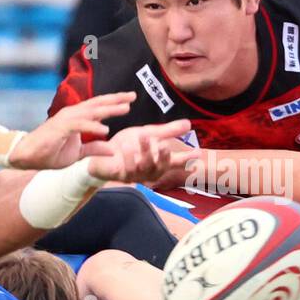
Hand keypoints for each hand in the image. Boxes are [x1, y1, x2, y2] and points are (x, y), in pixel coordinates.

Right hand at [10, 92, 134, 168]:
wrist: (28, 156)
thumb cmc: (49, 153)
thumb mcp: (78, 154)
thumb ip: (94, 149)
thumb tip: (113, 150)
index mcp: (76, 118)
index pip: (98, 107)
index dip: (113, 103)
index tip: (130, 100)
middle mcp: (72, 115)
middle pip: (97, 104)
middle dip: (115, 100)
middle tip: (132, 96)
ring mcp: (66, 120)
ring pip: (91, 112)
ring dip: (108, 110)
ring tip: (125, 108)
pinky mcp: (60, 128)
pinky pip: (79, 126)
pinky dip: (92, 127)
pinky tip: (105, 130)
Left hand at [82, 121, 197, 183]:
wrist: (102, 154)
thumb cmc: (126, 146)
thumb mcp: (148, 134)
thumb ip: (167, 131)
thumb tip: (189, 124)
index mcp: (157, 161)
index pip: (176, 161)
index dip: (187, 158)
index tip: (198, 153)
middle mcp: (148, 171)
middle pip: (161, 168)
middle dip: (164, 156)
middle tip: (164, 144)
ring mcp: (135, 175)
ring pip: (144, 167)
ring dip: (145, 152)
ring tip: (144, 137)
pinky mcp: (120, 176)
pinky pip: (127, 169)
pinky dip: (128, 157)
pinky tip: (128, 147)